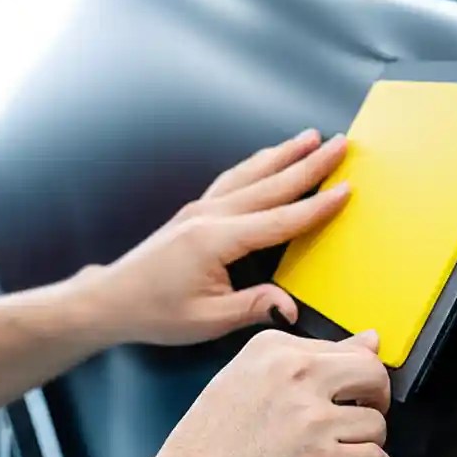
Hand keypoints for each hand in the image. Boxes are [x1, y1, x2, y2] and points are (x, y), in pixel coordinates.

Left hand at [84, 130, 349, 345]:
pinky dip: (257, 164)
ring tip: (310, 137)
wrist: (110, 300)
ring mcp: (201, 209)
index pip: (280, 220)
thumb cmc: (155, 313)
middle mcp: (210, 216)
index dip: (317, 207)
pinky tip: (270, 157)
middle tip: (340, 144)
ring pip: (251, 174)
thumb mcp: (207, 319)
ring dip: (283, 154)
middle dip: (309, 163)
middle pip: (270, 185)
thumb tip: (291, 306)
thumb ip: (253, 307)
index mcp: (216, 241)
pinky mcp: (195, 212)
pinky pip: (234, 180)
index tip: (346, 189)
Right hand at [137, 329, 392, 456]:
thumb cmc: (205, 451)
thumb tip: (371, 340)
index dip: (349, 380)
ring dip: (367, 444)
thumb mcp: (243, 383)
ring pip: (377, 423)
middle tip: (361, 417)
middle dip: (376, 398)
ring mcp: (312, 420)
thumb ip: (306, 359)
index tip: (344, 397)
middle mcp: (296, 377)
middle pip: (373, 374)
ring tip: (345, 456)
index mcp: (273, 350)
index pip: (344, 349)